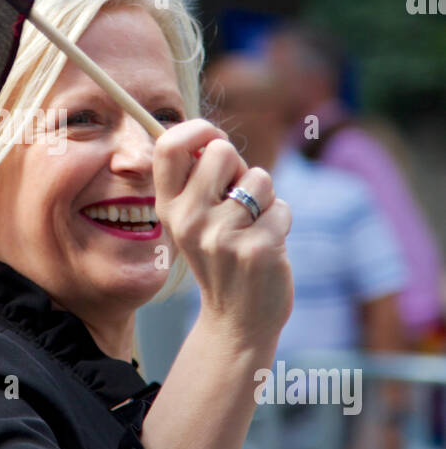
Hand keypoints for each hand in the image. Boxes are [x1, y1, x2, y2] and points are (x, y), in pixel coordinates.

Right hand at [152, 119, 292, 348]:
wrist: (238, 319)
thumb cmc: (222, 258)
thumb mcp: (195, 221)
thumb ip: (198, 180)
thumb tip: (211, 134)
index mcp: (168, 208)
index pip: (167, 146)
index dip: (196, 129)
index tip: (213, 138)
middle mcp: (188, 220)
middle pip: (221, 151)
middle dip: (240, 167)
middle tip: (238, 200)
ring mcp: (221, 236)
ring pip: (259, 178)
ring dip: (265, 198)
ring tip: (253, 227)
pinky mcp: (257, 249)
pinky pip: (281, 207)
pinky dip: (281, 221)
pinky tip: (268, 247)